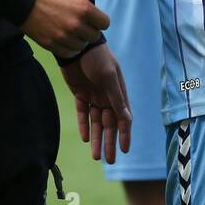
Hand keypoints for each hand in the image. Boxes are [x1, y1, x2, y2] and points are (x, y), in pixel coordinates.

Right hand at [21, 0, 116, 56]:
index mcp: (83, 9)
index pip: (105, 23)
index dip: (100, 18)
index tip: (93, 14)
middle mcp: (75, 26)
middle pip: (94, 36)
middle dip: (91, 28)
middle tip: (82, 21)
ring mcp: (62, 37)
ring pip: (82, 46)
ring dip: (80, 39)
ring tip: (73, 29)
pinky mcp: (50, 44)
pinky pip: (68, 52)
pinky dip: (69, 47)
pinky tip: (64, 37)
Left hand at [60, 44, 131, 162]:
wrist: (77, 44)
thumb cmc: (98, 58)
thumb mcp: (109, 77)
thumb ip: (117, 98)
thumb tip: (127, 119)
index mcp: (118, 93)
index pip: (123, 118)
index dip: (124, 134)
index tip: (125, 150)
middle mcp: (107, 97)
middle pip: (109, 124)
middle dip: (109, 142)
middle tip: (109, 160)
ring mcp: (94, 96)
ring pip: (96, 122)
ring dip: (96, 138)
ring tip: (95, 156)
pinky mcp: (80, 94)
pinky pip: (82, 113)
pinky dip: (84, 125)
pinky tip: (85, 138)